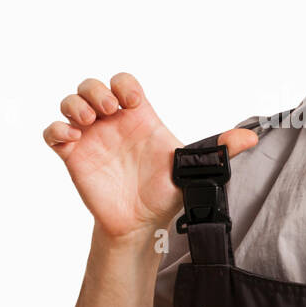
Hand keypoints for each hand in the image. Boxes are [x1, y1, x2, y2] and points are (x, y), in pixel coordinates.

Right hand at [43, 73, 257, 240]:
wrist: (143, 223)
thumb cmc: (164, 191)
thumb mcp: (191, 168)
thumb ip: (219, 150)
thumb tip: (253, 137)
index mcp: (139, 117)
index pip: (124, 82)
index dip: (123, 84)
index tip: (131, 102)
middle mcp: (112, 123)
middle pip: (92, 86)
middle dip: (95, 90)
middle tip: (109, 111)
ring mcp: (91, 138)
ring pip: (70, 103)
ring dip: (74, 104)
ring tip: (87, 122)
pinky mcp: (73, 156)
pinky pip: (52, 133)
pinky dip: (56, 129)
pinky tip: (71, 140)